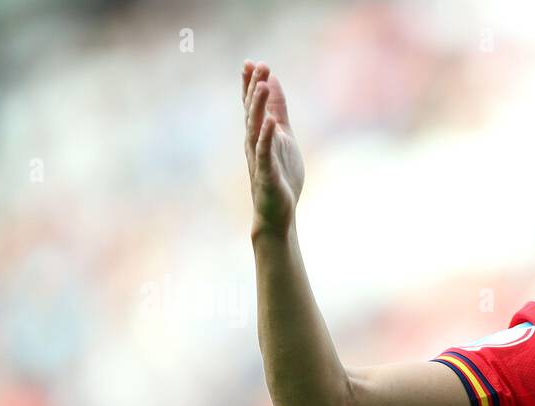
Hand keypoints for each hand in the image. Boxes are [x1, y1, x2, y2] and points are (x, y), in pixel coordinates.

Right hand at [242, 60, 304, 236]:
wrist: (277, 213)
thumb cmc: (280, 175)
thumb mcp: (283, 137)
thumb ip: (278, 111)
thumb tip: (273, 83)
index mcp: (258, 134)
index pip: (252, 105)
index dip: (251, 84)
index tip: (252, 62)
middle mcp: (254, 143)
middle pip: (252, 111)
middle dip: (254, 88)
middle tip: (257, 66)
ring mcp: (259, 157)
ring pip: (256, 127)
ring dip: (258, 106)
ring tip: (262, 85)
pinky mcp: (266, 173)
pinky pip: (265, 152)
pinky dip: (267, 137)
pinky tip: (271, 122)